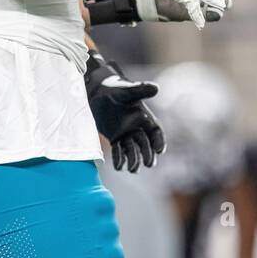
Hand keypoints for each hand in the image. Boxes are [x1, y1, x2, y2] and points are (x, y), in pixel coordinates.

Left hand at [85, 51, 164, 172]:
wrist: (97, 91)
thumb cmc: (115, 88)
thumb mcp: (127, 89)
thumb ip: (140, 90)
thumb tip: (156, 88)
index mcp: (145, 117)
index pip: (156, 132)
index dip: (159, 141)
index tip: (159, 150)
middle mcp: (138, 127)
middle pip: (145, 144)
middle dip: (148, 154)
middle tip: (149, 164)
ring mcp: (127, 134)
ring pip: (133, 150)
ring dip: (134, 160)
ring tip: (133, 169)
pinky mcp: (115, 137)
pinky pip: (119, 150)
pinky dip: (119, 159)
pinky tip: (119, 167)